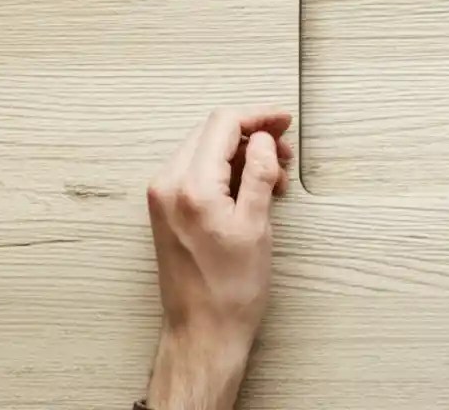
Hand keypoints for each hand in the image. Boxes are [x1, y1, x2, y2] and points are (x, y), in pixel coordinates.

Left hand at [144, 107, 293, 409]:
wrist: (203, 331)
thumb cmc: (231, 290)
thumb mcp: (257, 226)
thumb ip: (260, 174)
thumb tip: (264, 140)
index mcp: (190, 186)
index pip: (223, 124)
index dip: (259, 117)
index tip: (284, 122)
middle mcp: (168, 185)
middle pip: (211, 133)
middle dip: (252, 135)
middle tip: (286, 153)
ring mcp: (163, 198)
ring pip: (205, 150)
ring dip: (241, 154)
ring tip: (274, 178)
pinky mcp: (166, 211)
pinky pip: (196, 172)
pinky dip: (225, 171)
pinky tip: (252, 188)